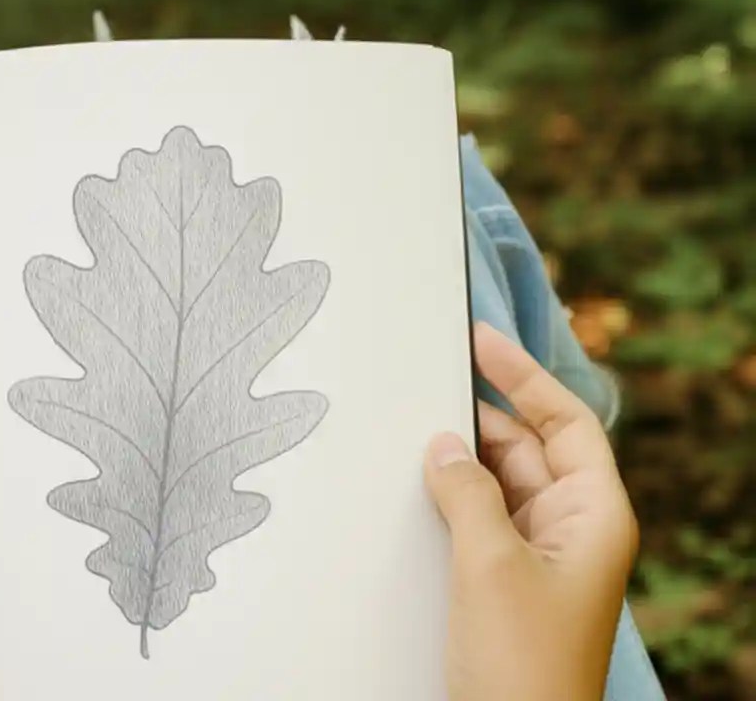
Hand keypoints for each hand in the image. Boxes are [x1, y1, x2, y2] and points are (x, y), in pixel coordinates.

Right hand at [425, 322, 637, 700]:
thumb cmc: (523, 666)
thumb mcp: (489, 564)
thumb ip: (467, 491)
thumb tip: (444, 444)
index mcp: (593, 516)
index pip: (566, 423)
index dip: (526, 377)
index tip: (482, 340)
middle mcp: (570, 530)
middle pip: (528, 447)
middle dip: (483, 415)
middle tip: (430, 381)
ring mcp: (536, 557)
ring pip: (498, 483)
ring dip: (461, 458)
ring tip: (414, 427)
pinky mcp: (502, 582)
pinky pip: (478, 517)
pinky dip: (449, 495)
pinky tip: (415, 483)